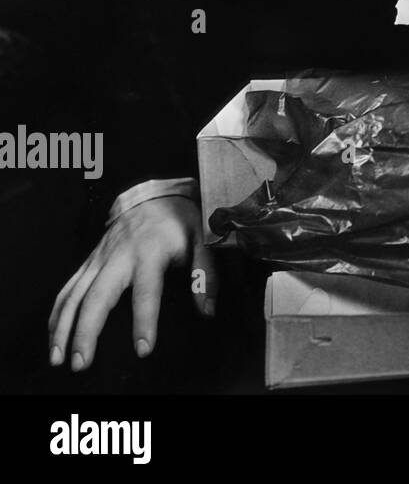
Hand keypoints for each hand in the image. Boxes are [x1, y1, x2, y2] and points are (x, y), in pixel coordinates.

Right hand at [47, 196, 217, 370]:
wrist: (153, 194)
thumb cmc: (179, 220)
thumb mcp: (202, 240)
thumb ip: (206, 275)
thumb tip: (207, 310)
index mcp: (150, 252)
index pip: (147, 292)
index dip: (145, 321)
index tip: (143, 348)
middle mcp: (119, 257)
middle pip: (98, 297)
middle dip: (86, 331)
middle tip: (82, 361)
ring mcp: (100, 260)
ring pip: (75, 295)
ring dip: (62, 328)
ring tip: (57, 358)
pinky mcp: (89, 262)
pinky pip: (68, 289)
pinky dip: (57, 314)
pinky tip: (54, 336)